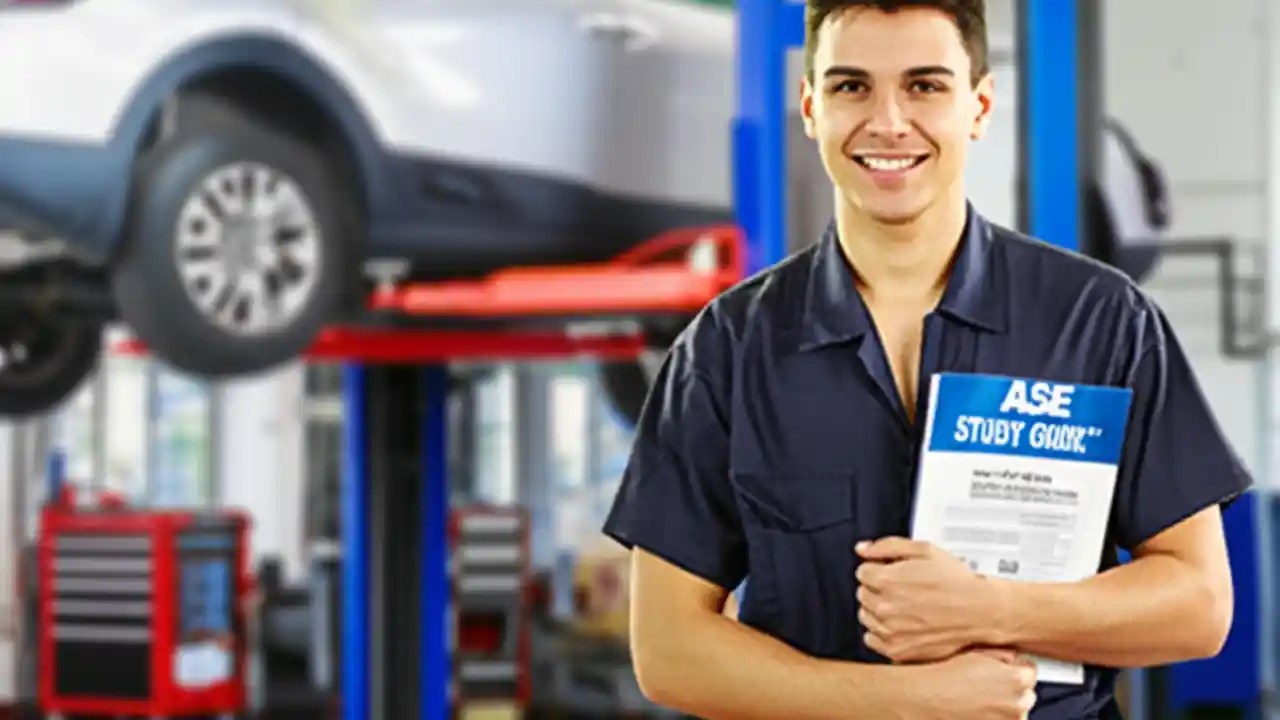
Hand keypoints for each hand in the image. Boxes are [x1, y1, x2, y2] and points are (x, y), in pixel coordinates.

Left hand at [855, 537, 1002, 662]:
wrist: (981, 612)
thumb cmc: (957, 581)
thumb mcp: (924, 550)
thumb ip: (887, 546)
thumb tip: (862, 549)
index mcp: (887, 580)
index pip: (862, 572)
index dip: (878, 569)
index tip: (892, 573)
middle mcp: (885, 607)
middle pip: (863, 593)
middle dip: (877, 588)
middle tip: (901, 588)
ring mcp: (890, 631)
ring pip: (866, 616)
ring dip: (878, 609)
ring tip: (903, 606)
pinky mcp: (897, 650)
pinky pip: (872, 639)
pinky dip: (881, 631)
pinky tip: (899, 624)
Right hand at [909, 649, 1037, 718]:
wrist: (925, 699)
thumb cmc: (945, 676)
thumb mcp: (976, 652)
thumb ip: (1003, 654)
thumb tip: (1012, 657)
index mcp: (1017, 680)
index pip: (1031, 671)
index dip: (1014, 667)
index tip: (1003, 668)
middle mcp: (1017, 705)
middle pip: (1026, 694)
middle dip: (1011, 688)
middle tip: (987, 683)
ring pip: (1014, 712)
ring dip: (1003, 706)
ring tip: (978, 698)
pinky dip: (992, 716)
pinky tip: (975, 708)